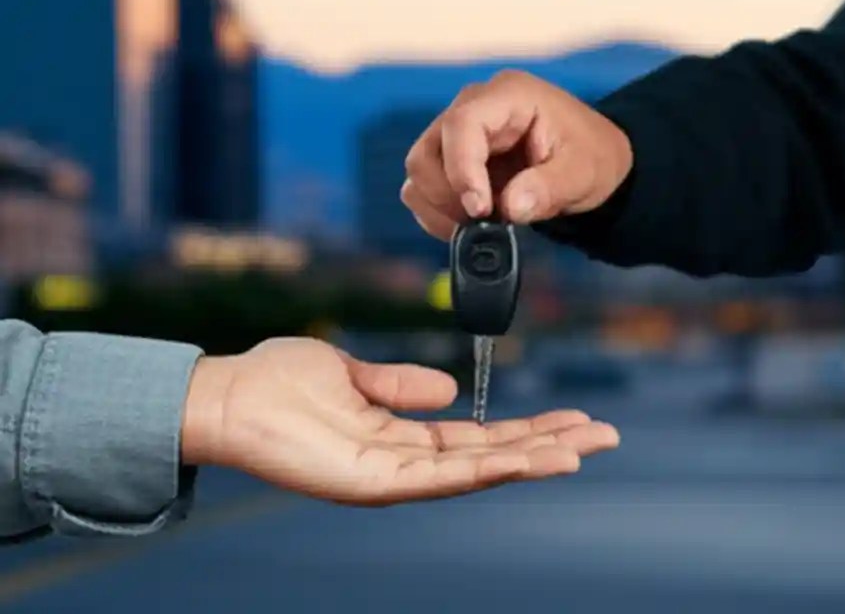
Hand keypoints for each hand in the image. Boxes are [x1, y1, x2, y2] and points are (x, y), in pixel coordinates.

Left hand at [181, 338, 618, 505]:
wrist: (224, 395)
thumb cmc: (276, 382)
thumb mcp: (352, 372)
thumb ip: (400, 383)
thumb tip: (447, 388)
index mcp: (402, 436)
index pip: (481, 438)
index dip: (530, 430)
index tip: (576, 418)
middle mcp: (404, 464)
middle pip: (494, 457)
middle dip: (551, 446)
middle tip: (607, 436)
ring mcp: (391, 479)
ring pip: (480, 472)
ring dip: (536, 459)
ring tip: (586, 448)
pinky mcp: (374, 484)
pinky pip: (445, 476)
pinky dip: (494, 468)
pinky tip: (534, 458)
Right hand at [402, 70, 632, 239]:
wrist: (591, 160)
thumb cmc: (590, 156)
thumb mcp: (583, 172)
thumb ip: (548, 188)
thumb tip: (510, 208)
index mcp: (509, 96)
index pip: (461, 124)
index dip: (461, 170)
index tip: (480, 210)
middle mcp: (474, 107)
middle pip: (427, 151)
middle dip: (449, 196)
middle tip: (485, 222)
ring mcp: (457, 133)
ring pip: (419, 172)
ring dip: (441, 207)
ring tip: (482, 225)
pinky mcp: (450, 159)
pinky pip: (423, 188)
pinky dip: (438, 213)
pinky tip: (471, 224)